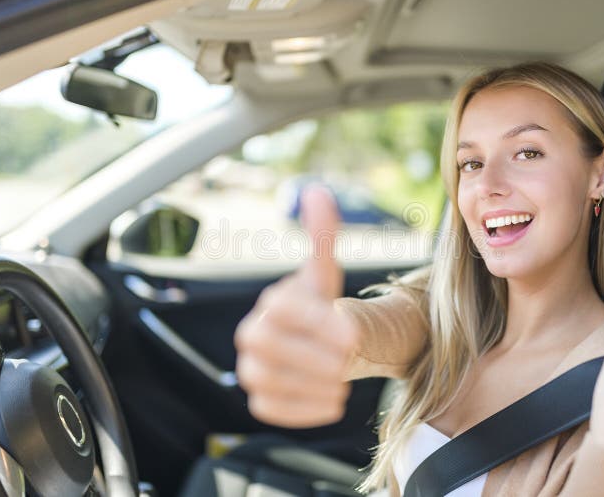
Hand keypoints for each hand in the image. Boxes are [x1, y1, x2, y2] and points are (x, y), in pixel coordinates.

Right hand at [233, 184, 359, 426]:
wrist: (311, 340)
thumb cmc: (320, 306)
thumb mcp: (326, 273)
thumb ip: (323, 235)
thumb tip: (317, 192)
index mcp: (272, 302)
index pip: (287, 311)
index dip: (319, 324)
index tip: (353, 336)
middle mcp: (252, 334)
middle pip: (274, 350)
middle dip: (317, 358)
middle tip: (348, 361)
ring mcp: (250, 368)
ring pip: (272, 381)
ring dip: (313, 385)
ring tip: (343, 382)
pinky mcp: (258, 399)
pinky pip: (271, 410)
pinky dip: (303, 410)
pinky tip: (331, 402)